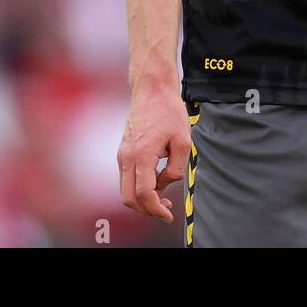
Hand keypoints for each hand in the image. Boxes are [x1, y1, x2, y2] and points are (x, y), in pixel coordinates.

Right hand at [117, 83, 190, 221]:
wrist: (151, 90)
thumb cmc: (168, 112)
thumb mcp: (183, 141)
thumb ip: (175, 168)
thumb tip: (164, 183)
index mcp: (142, 155)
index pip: (144, 194)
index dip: (156, 210)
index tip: (168, 215)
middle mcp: (127, 157)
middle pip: (129, 198)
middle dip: (147, 210)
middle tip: (165, 210)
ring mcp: (122, 154)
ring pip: (125, 189)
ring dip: (142, 199)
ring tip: (164, 197)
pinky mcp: (123, 151)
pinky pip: (127, 178)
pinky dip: (138, 187)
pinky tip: (156, 182)